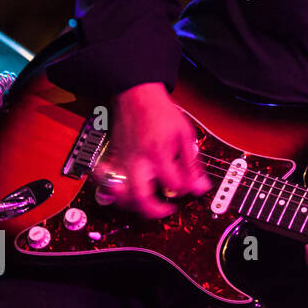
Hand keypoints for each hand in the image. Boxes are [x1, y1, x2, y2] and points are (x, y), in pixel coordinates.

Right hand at [92, 82, 212, 219]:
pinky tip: (127, 192)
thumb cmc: (160, 113)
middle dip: (155, 211)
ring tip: (148, 203)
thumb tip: (200, 186)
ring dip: (134, 205)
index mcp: (158, 155)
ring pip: (121, 196)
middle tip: (166, 210)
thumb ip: (192, 164)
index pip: (174, 185)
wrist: (138, 97)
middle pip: (141, 199)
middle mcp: (138, 162)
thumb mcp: (185, 136)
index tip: (191, 186)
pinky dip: (115, 192)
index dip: (186, 189)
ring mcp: (122, 162)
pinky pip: (107, 183)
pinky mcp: (113, 160)